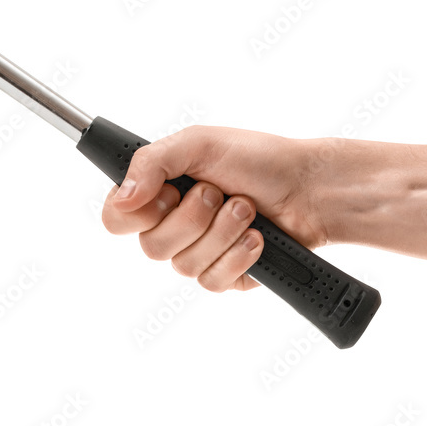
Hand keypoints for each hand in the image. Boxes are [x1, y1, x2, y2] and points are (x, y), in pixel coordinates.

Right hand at [101, 126, 328, 291]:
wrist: (309, 188)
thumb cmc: (258, 159)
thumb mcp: (200, 143)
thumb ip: (152, 162)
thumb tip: (123, 196)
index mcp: (160, 191)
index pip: (117, 219)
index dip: (137, 213)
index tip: (168, 194)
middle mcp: (174, 225)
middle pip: (151, 247)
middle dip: (194, 217)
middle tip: (218, 192)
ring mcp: (199, 253)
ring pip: (184, 266)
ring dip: (222, 232)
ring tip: (247, 210)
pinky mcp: (226, 276)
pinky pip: (213, 282)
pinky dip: (239, 255)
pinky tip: (257, 238)